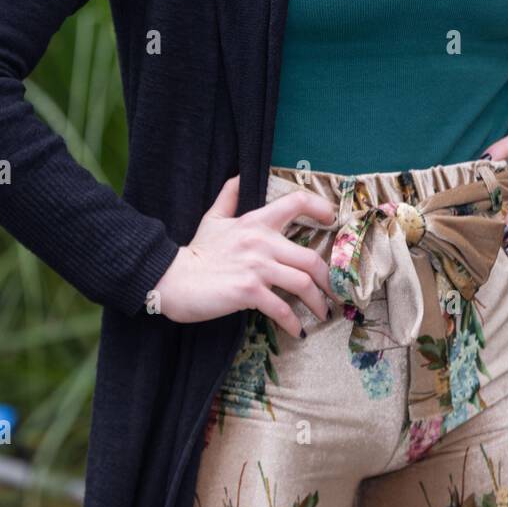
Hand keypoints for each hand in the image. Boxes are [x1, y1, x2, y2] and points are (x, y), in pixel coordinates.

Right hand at [146, 174, 343, 336]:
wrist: (173, 278)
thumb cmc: (196, 252)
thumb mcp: (213, 219)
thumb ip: (228, 197)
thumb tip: (237, 176)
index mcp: (255, 221)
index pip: (296, 202)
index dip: (320, 208)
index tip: (333, 219)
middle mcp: (261, 241)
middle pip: (311, 258)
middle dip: (328, 279)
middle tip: (334, 292)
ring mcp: (256, 267)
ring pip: (302, 283)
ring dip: (317, 302)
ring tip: (322, 313)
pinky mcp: (248, 291)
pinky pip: (281, 308)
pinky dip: (294, 322)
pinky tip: (298, 330)